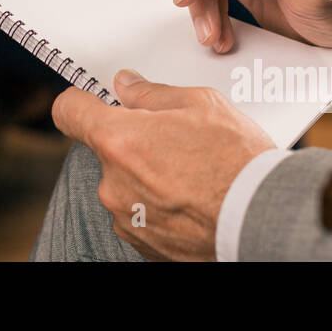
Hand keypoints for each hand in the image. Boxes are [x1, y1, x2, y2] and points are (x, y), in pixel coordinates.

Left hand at [52, 70, 274, 260]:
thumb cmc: (236, 160)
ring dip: (146, 177)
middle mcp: (112, 182)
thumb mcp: (200, 103)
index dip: (79, 102)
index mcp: (118, 140)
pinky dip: (158, 206)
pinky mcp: (142, 244)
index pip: (68, 111)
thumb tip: (127, 86)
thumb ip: (151, 93)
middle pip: (105, 150)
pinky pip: (139, 215)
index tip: (90, 101)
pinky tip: (190, 199)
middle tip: (172, 141)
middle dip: (131, 143)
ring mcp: (125, 217)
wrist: (263, 218)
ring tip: (190, 174)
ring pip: (124, 184)